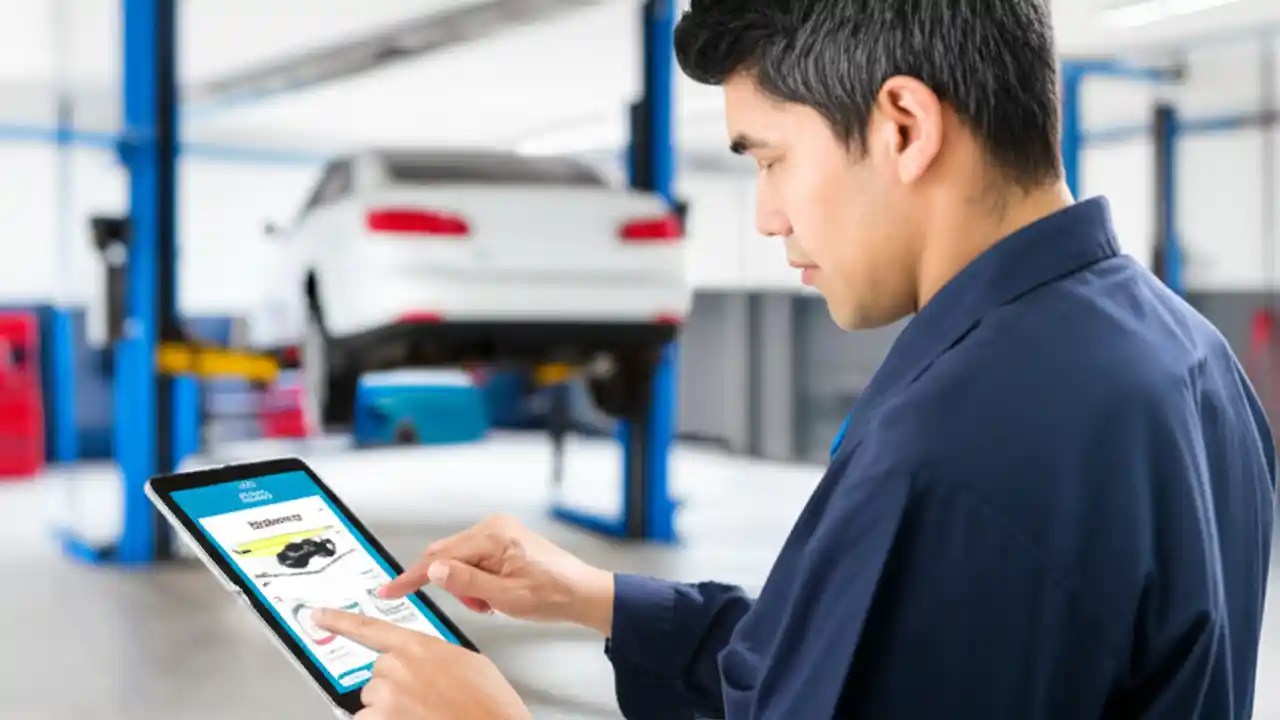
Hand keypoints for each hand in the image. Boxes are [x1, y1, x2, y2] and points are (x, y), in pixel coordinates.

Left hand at [313, 608, 529, 719]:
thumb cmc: (488, 705)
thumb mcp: (468, 663)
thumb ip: (435, 655)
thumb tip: (423, 663)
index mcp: (419, 647)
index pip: (370, 629)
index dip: (340, 621)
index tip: (318, 616)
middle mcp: (397, 669)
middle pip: (377, 674)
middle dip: (393, 688)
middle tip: (424, 700)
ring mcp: (386, 699)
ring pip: (372, 704)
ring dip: (389, 712)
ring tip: (423, 714)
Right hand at [378, 514, 615, 634]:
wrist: (582, 593)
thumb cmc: (553, 594)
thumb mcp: (505, 597)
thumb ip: (467, 583)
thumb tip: (435, 571)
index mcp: (493, 535)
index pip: (440, 556)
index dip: (412, 576)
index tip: (390, 589)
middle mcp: (494, 527)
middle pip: (448, 557)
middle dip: (454, 586)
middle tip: (478, 605)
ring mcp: (499, 533)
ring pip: (460, 563)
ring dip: (469, 588)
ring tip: (496, 602)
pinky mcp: (503, 542)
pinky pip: (475, 562)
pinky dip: (479, 583)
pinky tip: (498, 594)